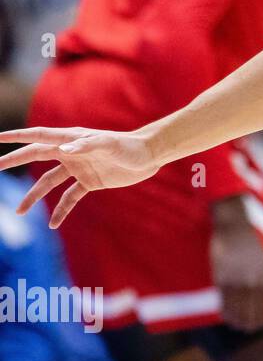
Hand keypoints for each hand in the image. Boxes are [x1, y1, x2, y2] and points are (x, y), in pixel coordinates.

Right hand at [0, 127, 162, 225]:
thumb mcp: (108, 144)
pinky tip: (53, 223)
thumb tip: (62, 150)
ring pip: (49, 182)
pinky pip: (70, 197)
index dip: (16, 137)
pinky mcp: (89, 182)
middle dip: (14, 163)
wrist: (149, 156)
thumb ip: (85, 146)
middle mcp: (70, 152)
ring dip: (34, 196)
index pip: (37, 137)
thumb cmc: (129, 146)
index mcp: (70, 139)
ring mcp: (78, 168)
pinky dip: (61, 210)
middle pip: (36, 158)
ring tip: (19, 212)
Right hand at [211, 196, 262, 331]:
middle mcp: (253, 280)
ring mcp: (237, 280)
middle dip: (251, 322)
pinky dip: (225, 311)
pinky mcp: (222, 278)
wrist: (234, 227)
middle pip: (253, 309)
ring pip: (238, 308)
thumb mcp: (262, 258)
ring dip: (238, 320)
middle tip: (248, 330)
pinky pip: (224, 300)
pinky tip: (225, 317)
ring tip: (237, 327)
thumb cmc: (248, 242)